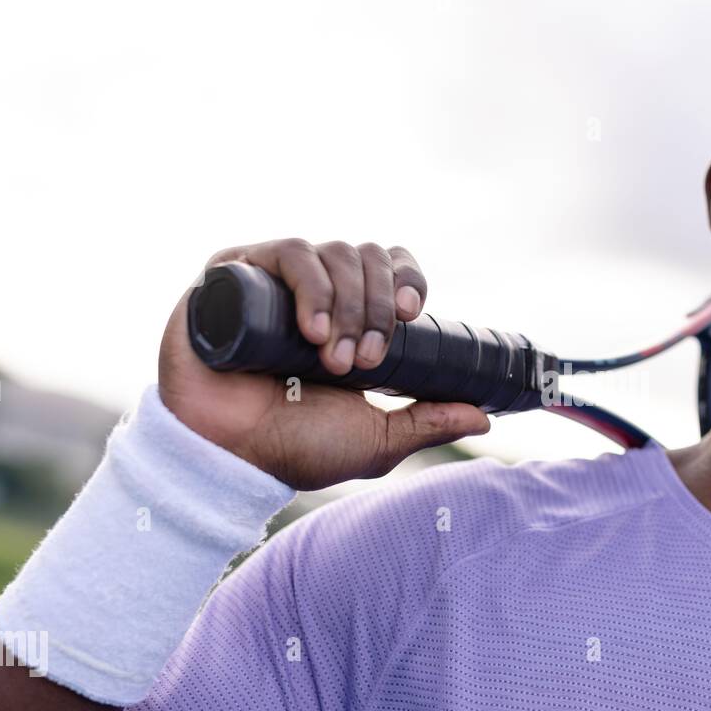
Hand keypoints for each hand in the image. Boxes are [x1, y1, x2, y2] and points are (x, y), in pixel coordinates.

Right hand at [158, 238, 489, 489]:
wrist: (227, 458)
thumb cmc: (293, 448)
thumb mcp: (377, 439)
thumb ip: (428, 422)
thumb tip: (483, 414)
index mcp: (350, 317)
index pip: (390, 267)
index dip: (407, 281)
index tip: (414, 314)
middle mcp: (315, 291)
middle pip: (367, 257)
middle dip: (378, 308)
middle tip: (367, 362)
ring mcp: (275, 280)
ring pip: (333, 253)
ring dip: (346, 307)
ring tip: (331, 360)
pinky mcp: (234, 274)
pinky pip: (287, 252)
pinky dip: (310, 285)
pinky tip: (311, 329)